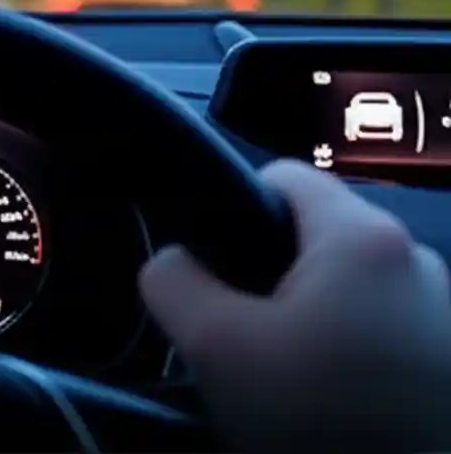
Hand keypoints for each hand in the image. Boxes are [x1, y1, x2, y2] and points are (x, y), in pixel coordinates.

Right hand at [141, 159, 450, 452]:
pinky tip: (335, 404)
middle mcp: (420, 259)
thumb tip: (172, 262)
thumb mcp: (214, 347)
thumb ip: (173, 282)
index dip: (232, 213)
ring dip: (314, 322)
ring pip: (349, 290)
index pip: (282, 177)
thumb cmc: (317, 416)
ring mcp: (446, 313)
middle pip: (316, 240)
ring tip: (291, 381)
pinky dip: (352, 355)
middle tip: (244, 339)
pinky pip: (384, 331)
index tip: (212, 275)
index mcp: (364, 236)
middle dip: (272, 281)